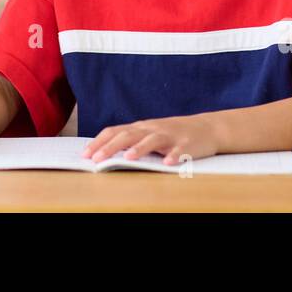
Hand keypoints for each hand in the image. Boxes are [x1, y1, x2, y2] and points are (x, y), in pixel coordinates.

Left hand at [81, 114, 219, 165]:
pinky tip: (168, 163)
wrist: (207, 128)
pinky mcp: (187, 145)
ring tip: (128, 158)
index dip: (99, 142)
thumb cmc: (172, 134)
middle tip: (97, 159)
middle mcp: (152, 129)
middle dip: (111, 147)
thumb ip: (130, 140)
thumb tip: (102, 152)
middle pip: (129, 135)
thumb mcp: (149, 133)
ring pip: (152, 140)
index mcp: (140, 127)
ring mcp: (170, 136)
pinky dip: (173, 156)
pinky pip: (179, 150)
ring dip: (140, 149)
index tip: (85, 155)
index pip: (115, 131)